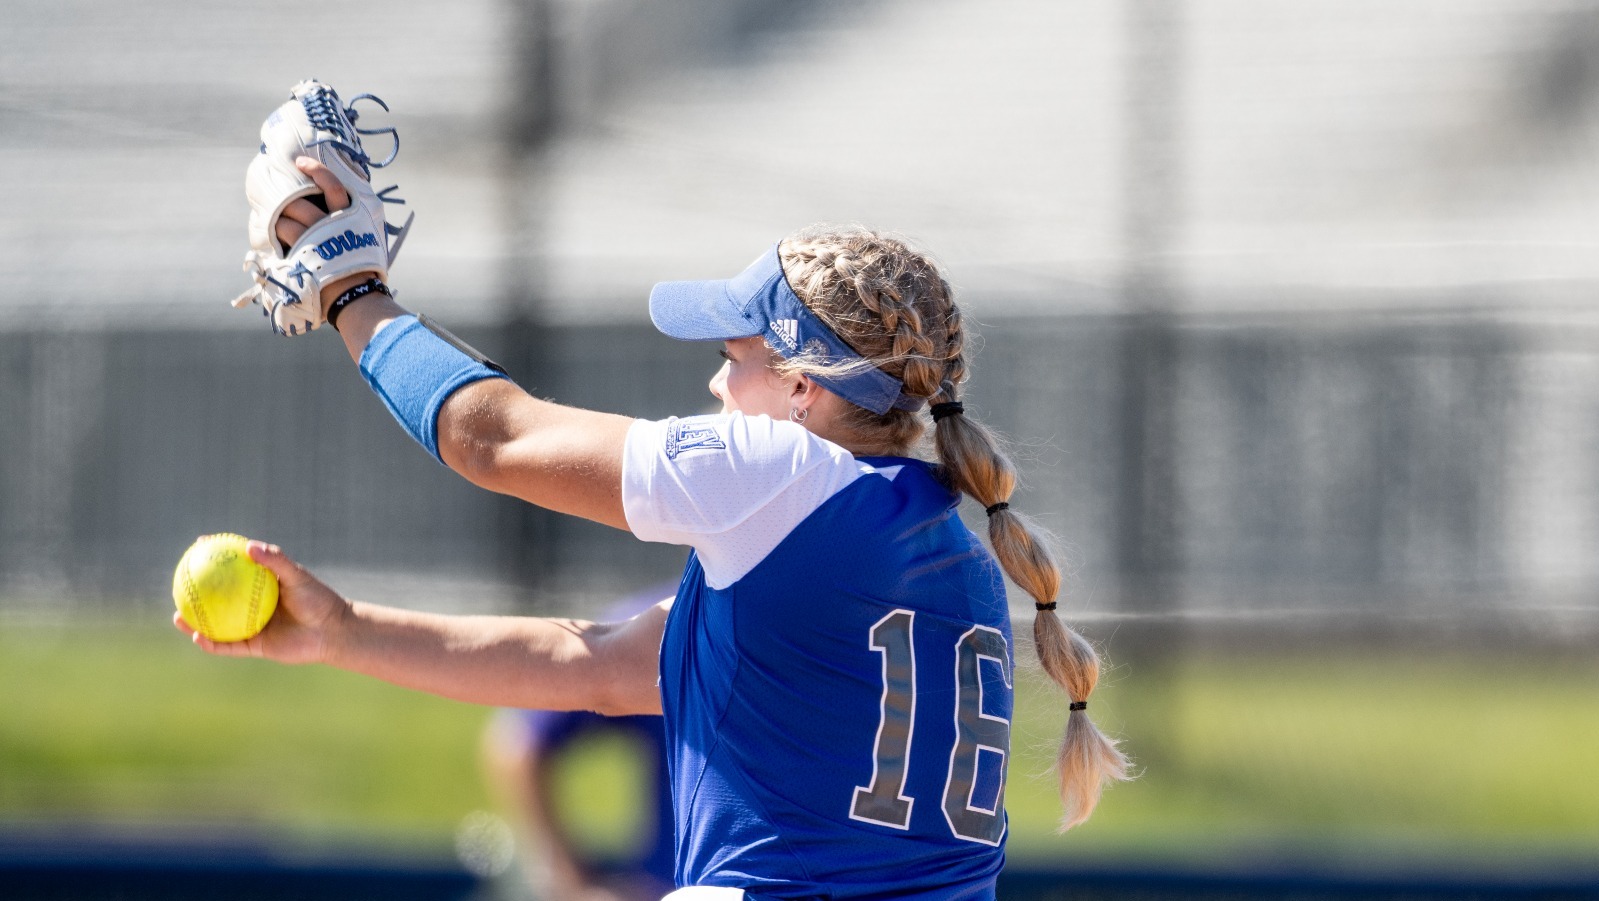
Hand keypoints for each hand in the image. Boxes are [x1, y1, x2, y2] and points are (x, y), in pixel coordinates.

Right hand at [172, 540, 346, 665]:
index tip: (199, 545)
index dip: (216, 557)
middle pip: (218, 598)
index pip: (234, 568)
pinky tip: (198, 637)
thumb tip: (248, 546)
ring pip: (216, 625)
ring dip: (195, 622)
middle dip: (195, 592)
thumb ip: (275, 561)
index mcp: (262, 585)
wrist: (332, 632)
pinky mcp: (256, 646)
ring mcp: (252, 626)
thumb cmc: (318, 600)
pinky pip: (229, 646)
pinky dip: (212, 643)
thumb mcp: (297, 576)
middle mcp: (253, 605)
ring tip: (177, 616)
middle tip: (177, 582)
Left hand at [277, 157, 370, 314]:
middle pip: (305, 199)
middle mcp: (336, 221)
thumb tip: (334, 212)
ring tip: (280, 220)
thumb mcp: (365, 242)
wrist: (356, 296)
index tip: (302, 163)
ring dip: (282, 215)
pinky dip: (279, 230)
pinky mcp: (307, 248)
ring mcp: (320, 235)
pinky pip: (285, 230)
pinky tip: (279, 234)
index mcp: (353, 216)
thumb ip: (352, 226)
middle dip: (290, 199)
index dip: (316, 171)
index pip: (333, 185)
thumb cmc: (362, 272)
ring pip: (291, 213)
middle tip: (284, 202)